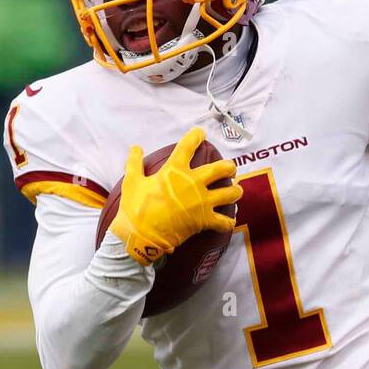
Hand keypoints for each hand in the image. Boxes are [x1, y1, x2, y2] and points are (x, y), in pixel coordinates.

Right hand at [112, 127, 239, 265]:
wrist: (142, 235)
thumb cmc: (135, 207)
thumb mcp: (131, 181)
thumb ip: (134, 162)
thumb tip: (135, 147)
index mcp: (175, 171)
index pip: (187, 146)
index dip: (196, 136)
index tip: (201, 133)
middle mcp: (193, 183)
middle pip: (219, 169)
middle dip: (229, 167)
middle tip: (231, 168)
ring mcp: (201, 202)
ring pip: (229, 194)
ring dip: (235, 192)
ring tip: (237, 191)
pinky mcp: (204, 220)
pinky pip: (224, 222)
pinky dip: (228, 222)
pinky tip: (230, 221)